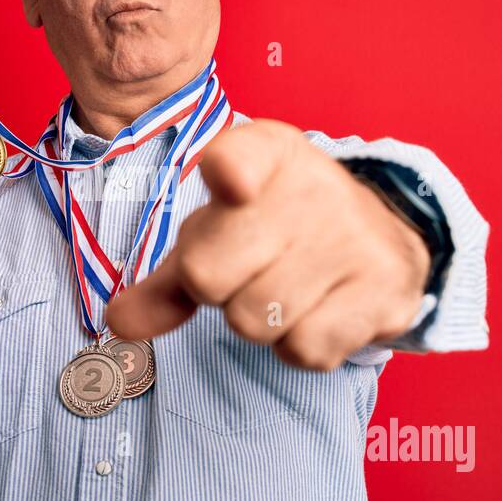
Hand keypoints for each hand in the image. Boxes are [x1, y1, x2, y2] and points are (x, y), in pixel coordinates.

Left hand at [105, 119, 430, 369]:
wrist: (384, 241)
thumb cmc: (280, 233)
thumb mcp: (220, 234)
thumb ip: (167, 280)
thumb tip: (117, 323)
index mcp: (264, 152)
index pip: (238, 157)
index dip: (231, 172)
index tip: (234, 185)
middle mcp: (312, 185)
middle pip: (207, 275)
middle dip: (215, 290)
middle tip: (249, 269)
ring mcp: (353, 235)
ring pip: (253, 321)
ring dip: (259, 322)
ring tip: (288, 289)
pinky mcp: (383, 286)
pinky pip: (303, 348)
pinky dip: (300, 345)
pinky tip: (319, 310)